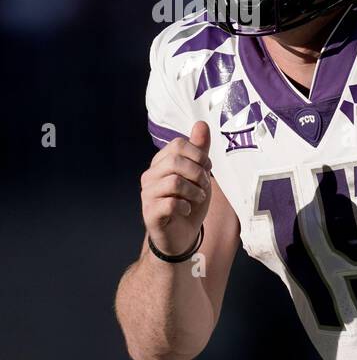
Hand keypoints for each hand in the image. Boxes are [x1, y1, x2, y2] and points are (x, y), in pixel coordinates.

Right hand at [141, 121, 212, 255]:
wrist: (182, 235)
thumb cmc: (190, 201)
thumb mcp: (200, 174)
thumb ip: (199, 150)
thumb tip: (201, 124)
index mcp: (161, 163)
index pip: (178, 144)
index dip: (199, 155)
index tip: (206, 169)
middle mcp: (150, 176)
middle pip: (175, 161)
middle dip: (198, 173)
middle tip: (204, 186)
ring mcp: (147, 195)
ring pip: (174, 182)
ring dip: (195, 192)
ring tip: (197, 199)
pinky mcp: (150, 213)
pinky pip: (171, 203)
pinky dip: (185, 206)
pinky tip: (186, 210)